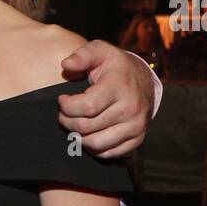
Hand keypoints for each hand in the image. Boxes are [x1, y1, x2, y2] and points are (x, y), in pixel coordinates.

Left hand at [57, 40, 155, 157]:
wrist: (144, 80)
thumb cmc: (116, 66)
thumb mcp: (100, 52)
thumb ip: (82, 55)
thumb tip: (65, 65)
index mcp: (120, 86)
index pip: (86, 107)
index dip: (67, 106)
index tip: (62, 100)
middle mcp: (131, 108)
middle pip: (87, 127)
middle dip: (67, 121)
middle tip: (64, 114)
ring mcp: (135, 126)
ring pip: (96, 144)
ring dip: (78, 137)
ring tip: (74, 123)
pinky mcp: (137, 139)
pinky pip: (108, 153)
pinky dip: (93, 147)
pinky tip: (89, 133)